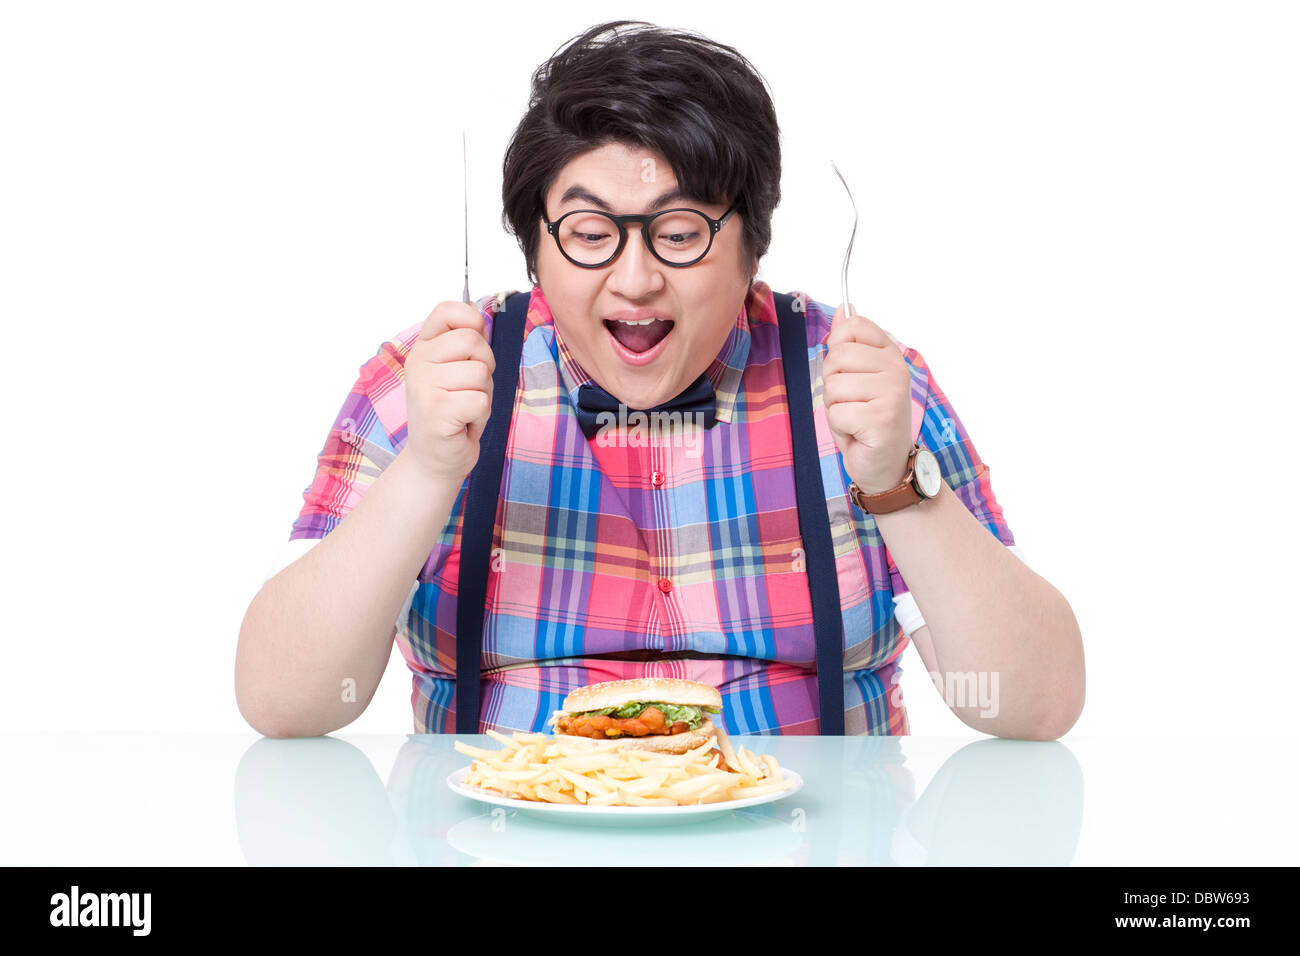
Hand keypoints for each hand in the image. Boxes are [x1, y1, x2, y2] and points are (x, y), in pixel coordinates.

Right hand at [404, 300, 495, 482]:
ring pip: (480, 373)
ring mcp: (423, 387)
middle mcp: (418, 363)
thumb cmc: (453, 411)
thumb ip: (466, 343)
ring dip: (484, 394)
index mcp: (422, 348)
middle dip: (485, 365)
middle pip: (472, 340)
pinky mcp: (436, 412)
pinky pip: (481, 400)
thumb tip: (479, 317)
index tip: (472, 347)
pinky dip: (481, 415)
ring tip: (465, 408)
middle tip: (471, 388)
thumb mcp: (456, 370)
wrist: (434, 459)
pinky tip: (464, 423)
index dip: (472, 321)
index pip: (448, 310)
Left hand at [823, 304, 913, 495]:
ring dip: (835, 408)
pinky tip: (858, 434)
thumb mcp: (854, 376)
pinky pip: (837, 412)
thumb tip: (844, 307)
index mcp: (889, 354)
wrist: (885, 465)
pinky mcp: (883, 419)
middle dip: (832, 385)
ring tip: (855, 419)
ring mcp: (892, 393)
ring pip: (833, 386)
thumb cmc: (866, 420)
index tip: (849, 372)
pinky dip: (840, 428)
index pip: (853, 325)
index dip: (838, 348)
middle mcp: (896, 369)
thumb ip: (849, 343)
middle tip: (851, 404)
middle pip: (837, 356)